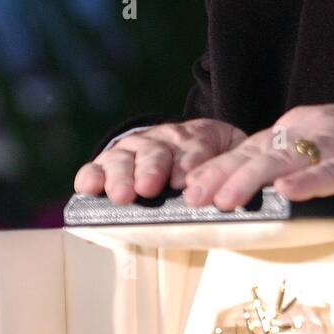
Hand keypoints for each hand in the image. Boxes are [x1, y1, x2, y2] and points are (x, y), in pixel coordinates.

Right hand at [73, 119, 246, 203]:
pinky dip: (91, 176)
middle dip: (152, 169)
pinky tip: (88, 187)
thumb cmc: (213, 159)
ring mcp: (135, 149)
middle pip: (156, 153)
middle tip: (149, 188)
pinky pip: (98, 167)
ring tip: (121, 195)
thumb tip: (246, 188)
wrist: (189, 141)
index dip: (188, 163)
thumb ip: (235, 168)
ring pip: (126, 158)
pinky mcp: (112, 160)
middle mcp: (164, 140)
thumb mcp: (232, 155)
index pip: (194, 148)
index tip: (183, 181)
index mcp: (197, 137)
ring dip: (122, 176)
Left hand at [181, 103, 333, 209]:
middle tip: (194, 198)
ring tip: (226, 200)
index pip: (251, 146)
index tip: (189, 187)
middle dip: (223, 175)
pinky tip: (289, 193)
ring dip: (253, 179)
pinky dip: (311, 183)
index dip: (218, 167)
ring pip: (289, 159)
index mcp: (302, 127)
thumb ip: (294, 164)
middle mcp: (315, 129)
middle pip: (261, 151)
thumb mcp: (328, 150)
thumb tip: (253, 193)